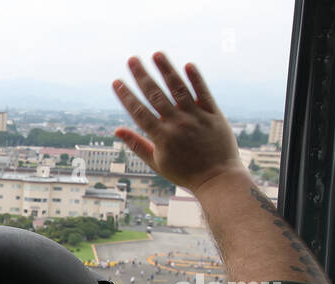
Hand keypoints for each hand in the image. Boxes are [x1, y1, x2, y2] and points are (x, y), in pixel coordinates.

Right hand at [112, 53, 243, 195]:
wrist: (217, 179)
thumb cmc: (184, 173)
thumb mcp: (157, 163)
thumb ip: (137, 144)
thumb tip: (117, 130)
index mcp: (162, 138)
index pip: (139, 112)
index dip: (127, 96)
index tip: (117, 82)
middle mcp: (178, 124)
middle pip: (156, 96)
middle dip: (142, 76)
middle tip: (132, 59)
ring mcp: (197, 118)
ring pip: (179, 89)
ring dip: (167, 70)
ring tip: (157, 54)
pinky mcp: (214, 114)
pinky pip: (204, 93)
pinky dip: (196, 79)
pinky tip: (187, 65)